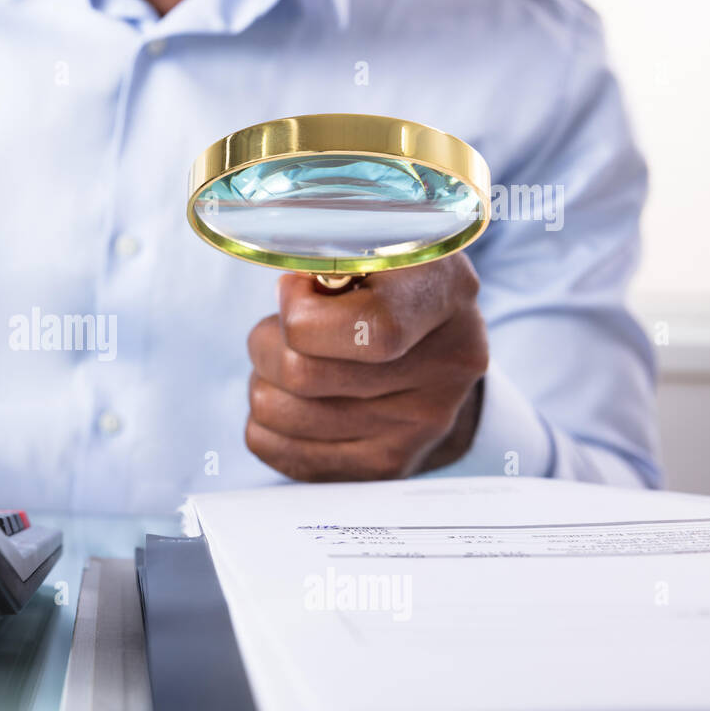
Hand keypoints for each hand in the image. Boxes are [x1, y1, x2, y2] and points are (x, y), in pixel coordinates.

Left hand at [245, 253, 487, 481]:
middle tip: (278, 331)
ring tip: (289, 361)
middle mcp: (447, 365)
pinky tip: (292, 399)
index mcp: (446, 292)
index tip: (295, 293)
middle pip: (305, 374)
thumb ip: (334, 255)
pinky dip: (264, 422)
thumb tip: (289, 291)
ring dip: (262, 382)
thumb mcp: (377, 246)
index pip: (370, 329)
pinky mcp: (387, 464)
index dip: (304, 314)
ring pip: (279, 412)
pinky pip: (276, 448)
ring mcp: (421, 425)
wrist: (440, 353)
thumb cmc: (387, 286)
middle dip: (266, 344)